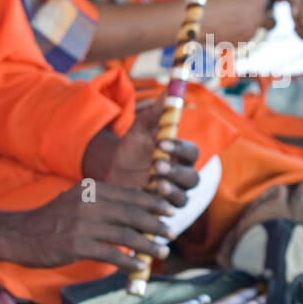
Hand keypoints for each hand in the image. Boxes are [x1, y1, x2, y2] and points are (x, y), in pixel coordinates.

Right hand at [0, 181, 176, 272]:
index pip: (130, 194)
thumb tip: (132, 209)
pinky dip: (128, 262)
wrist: (19, 235)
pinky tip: (138, 267)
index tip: (169, 211)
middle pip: (133, 213)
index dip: (153, 203)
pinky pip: (111, 254)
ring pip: (126, 234)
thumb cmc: (50, 220)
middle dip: (156, 224)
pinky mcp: (77, 246)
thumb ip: (100, 201)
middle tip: (171, 233)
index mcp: (91, 188)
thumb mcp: (75, 199)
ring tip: (161, 252)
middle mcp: (89, 203)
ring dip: (147, 245)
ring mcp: (83, 224)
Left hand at [81, 99, 199, 204]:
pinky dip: (159, 208)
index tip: (162, 142)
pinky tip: (145, 201)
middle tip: (157, 165)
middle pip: (192, 178)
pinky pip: (168, 215)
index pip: (191, 152)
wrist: (110, 175)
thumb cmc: (130, 150)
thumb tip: (170, 88)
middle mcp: (181, 177)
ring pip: (182, 198)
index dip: (179, 148)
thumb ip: (156, 112)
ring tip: (153, 183)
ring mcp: (172, 196)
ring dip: (171, 191)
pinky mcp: (160, 212)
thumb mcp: (140, 129)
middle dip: (176, 172)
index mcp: (180, 156)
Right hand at [202, 0, 274, 44]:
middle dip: (261, 18)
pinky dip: (238, 36)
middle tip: (245, 15)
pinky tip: (224, 30)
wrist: (195, 21)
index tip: (250, 1)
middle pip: (269, 20)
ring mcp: (250, 32)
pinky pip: (243, 40)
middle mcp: (258, 17)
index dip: (259, 0)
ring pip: (256, 30)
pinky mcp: (241, 44)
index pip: (268, 0)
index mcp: (259, 0)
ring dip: (249, 28)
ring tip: (230, 23)